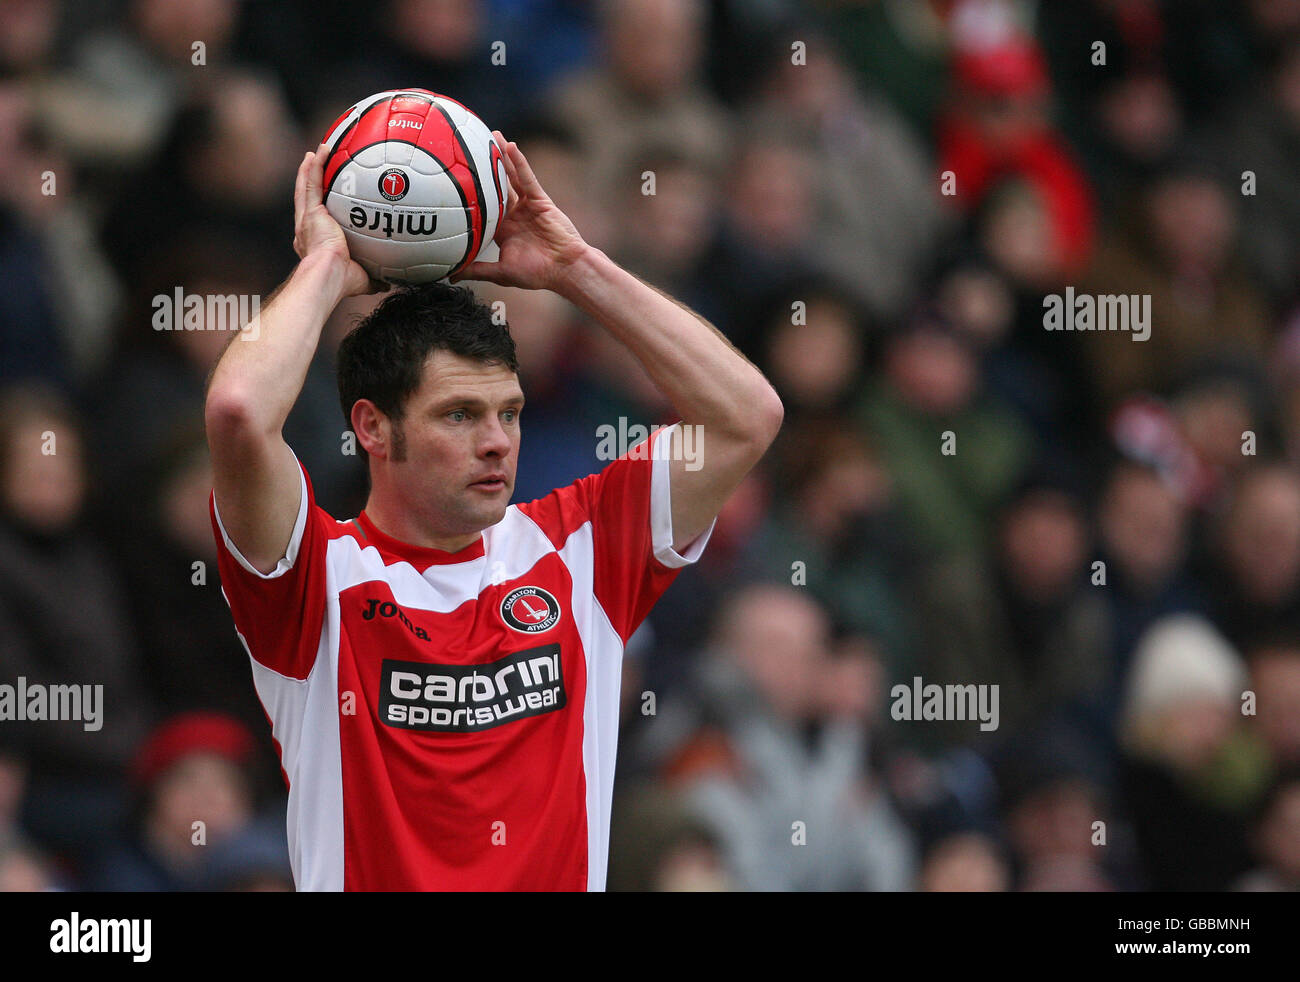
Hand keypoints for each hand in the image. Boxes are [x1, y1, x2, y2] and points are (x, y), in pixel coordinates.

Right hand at [293, 146, 384, 296]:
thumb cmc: (342, 282)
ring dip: (311, 168)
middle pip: (308, 199)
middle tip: (315, 166)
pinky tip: (321, 150)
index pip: (317, 221)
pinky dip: (315, 165)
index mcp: (316, 242)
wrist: (329, 276)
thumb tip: (390, 282)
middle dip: (310, 182)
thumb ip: (376, 279)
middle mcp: (307, 229)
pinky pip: (311, 182)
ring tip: (318, 151)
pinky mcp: (310, 212)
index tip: (325, 201)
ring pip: (306, 187)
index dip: (319, 210)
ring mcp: (307, 219)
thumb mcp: (363, 280)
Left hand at [449, 132, 590, 291]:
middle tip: (470, 146)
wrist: (565, 269)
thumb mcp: (500, 272)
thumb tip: (450, 275)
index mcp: (503, 229)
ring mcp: (527, 205)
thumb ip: (476, 270)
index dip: (472, 192)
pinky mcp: (540, 200)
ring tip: (491, 135)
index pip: (484, 207)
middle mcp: (514, 213)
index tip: (455, 179)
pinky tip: (511, 147)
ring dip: (502, 156)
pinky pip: (528, 178)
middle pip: (497, 185)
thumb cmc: (537, 273)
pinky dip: (520, 163)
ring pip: (512, 177)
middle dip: (486, 167)